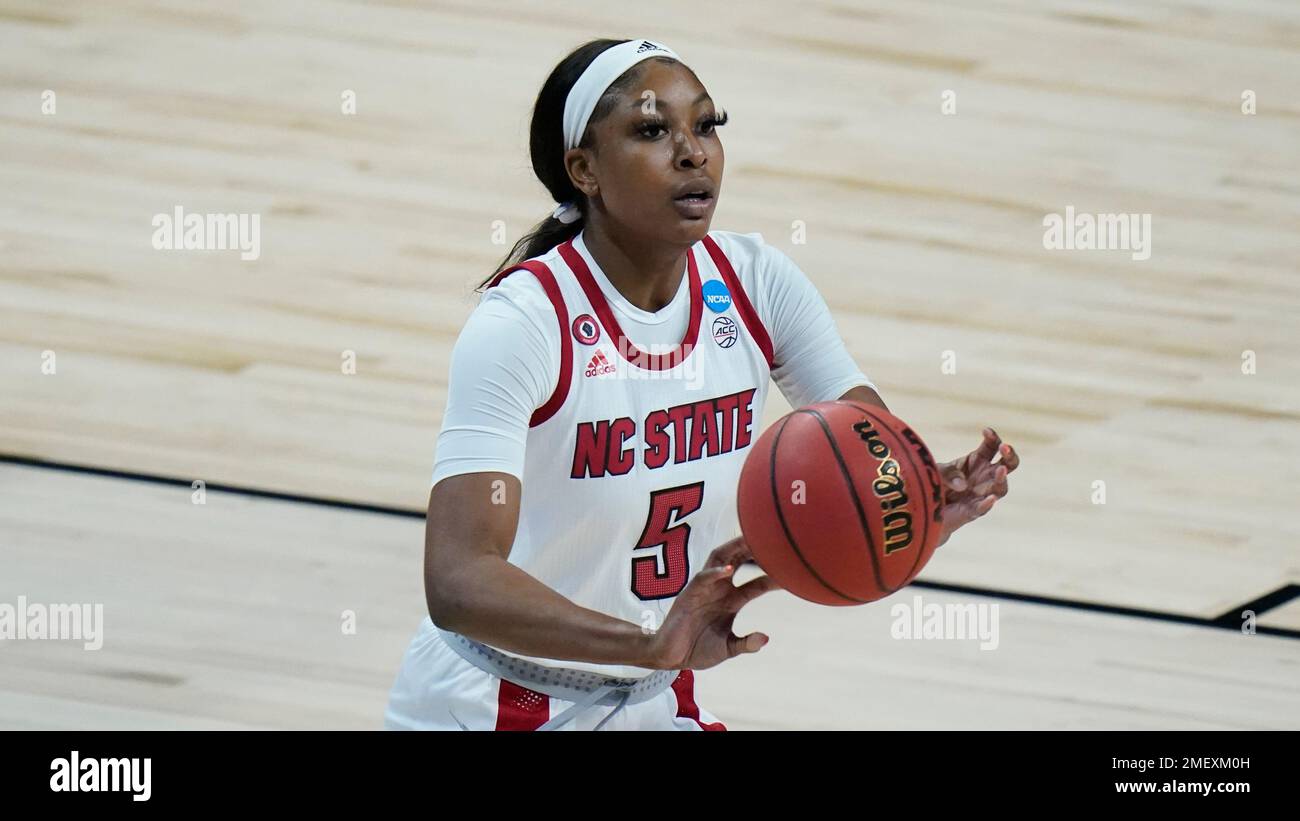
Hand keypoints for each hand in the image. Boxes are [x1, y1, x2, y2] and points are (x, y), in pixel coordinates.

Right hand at [646, 537, 778, 670]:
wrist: (672, 657)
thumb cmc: (698, 650)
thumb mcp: (728, 648)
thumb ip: (746, 643)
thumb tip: (766, 638)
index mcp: (731, 601)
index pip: (756, 584)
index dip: (772, 578)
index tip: (792, 573)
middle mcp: (719, 590)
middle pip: (739, 562)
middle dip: (754, 550)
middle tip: (773, 539)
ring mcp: (704, 590)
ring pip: (720, 561)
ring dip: (735, 549)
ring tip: (750, 540)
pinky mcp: (689, 594)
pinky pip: (702, 578)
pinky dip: (714, 572)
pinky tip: (728, 569)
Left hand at [935, 427, 1018, 545]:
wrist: (926, 506)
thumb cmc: (935, 483)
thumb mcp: (938, 471)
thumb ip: (949, 473)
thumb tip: (963, 485)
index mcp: (977, 461)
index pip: (992, 447)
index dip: (993, 438)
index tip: (986, 431)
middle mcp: (984, 476)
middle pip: (1007, 465)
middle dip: (1009, 456)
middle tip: (1005, 447)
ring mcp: (981, 494)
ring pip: (1000, 487)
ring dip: (1001, 478)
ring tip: (1000, 470)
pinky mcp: (972, 511)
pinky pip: (983, 508)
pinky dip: (987, 504)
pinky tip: (990, 499)